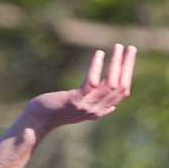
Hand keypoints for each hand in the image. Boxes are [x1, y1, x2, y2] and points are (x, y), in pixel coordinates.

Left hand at [22, 44, 136, 130]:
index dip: (128, 74)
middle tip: (130, 48)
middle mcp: (96, 110)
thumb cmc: (57, 112)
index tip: (130, 57)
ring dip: (116, 64)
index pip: (123, 93)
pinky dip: (97, 67)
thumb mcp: (81, 111)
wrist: (38, 120)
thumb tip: (113, 107)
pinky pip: (91, 82)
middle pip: (120, 87)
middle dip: (127, 66)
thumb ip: (98, 109)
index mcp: (100, 111)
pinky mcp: (75, 100)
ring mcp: (86, 106)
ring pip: (109, 84)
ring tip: (118, 47)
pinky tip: (100, 53)